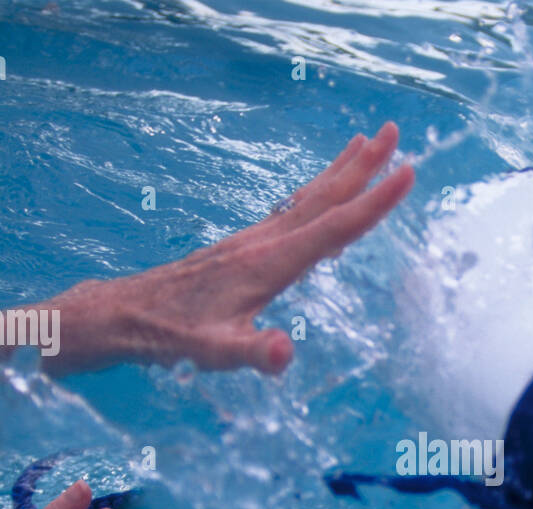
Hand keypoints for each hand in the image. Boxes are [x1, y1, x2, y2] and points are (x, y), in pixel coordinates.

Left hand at [60, 121, 415, 373]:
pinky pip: (291, 209)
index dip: (374, 202)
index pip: (333, 228)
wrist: (125, 314)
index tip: (407, 171)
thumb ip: (253, 353)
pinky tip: (319, 193)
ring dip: (340, 171)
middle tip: (395, 131)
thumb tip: (286, 353)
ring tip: (365, 142)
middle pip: (323, 198)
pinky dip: (315, 191)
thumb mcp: (214, 353)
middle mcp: (264, 242)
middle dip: (363, 166)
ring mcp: (253, 240)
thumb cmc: (172, 335)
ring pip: (307, 198)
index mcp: (269, 263)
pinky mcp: (243, 245)